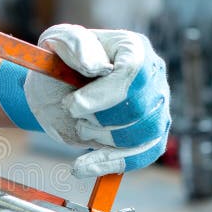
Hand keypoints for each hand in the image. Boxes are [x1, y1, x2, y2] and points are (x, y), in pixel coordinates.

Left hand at [24, 24, 169, 177]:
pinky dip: (110, 164)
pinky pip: (142, 156)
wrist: (55, 93)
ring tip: (80, 128)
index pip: (134, 72)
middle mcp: (153, 76)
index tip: (73, 106)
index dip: (104, 94)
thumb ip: (74, 45)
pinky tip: (81, 167)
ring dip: (102, 138)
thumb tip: (95, 66)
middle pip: (139, 108)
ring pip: (143, 135)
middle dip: (98, 118)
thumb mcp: (56, 44)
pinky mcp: (151, 135)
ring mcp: (156, 107)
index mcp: (134, 48)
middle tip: (72, 112)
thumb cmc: (58, 64)